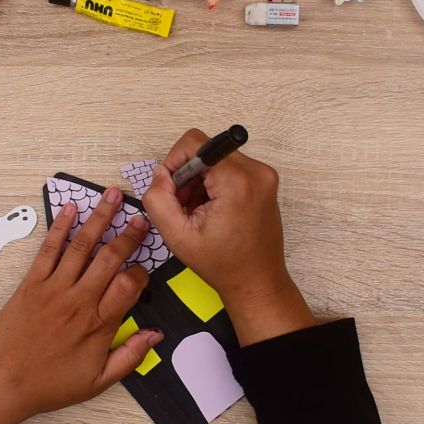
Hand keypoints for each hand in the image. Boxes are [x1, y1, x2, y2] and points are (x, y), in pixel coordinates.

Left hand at [0, 188, 163, 423]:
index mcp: (99, 324)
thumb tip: (156, 335)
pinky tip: (71, 209)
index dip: (141, 272)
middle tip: (141, 218)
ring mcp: (55, 289)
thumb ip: (130, 356)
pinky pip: (49, 250)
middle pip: (110, 259)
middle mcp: (79, 301)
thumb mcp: (99, 381)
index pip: (129, 286)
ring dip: (99, 218)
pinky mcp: (32, 283)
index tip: (144, 268)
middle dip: (128, 235)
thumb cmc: (52, 384)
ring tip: (112, 196)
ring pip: (82, 246)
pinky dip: (60, 227)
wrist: (4, 381)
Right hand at [143, 129, 315, 346]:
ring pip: (216, 158)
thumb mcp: (177, 236)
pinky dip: (215, 183)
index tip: (172, 189)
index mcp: (237, 182)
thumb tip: (160, 173)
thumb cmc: (221, 264)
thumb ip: (158, 199)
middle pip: (206, 149)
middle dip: (187, 175)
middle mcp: (256, 171)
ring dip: (200, 180)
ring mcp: (264, 175)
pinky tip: (212, 210)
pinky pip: (230, 167)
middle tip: (185, 207)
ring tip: (199, 212)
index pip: (195, 142)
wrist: (256, 281)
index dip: (174, 161)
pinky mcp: (265, 181)